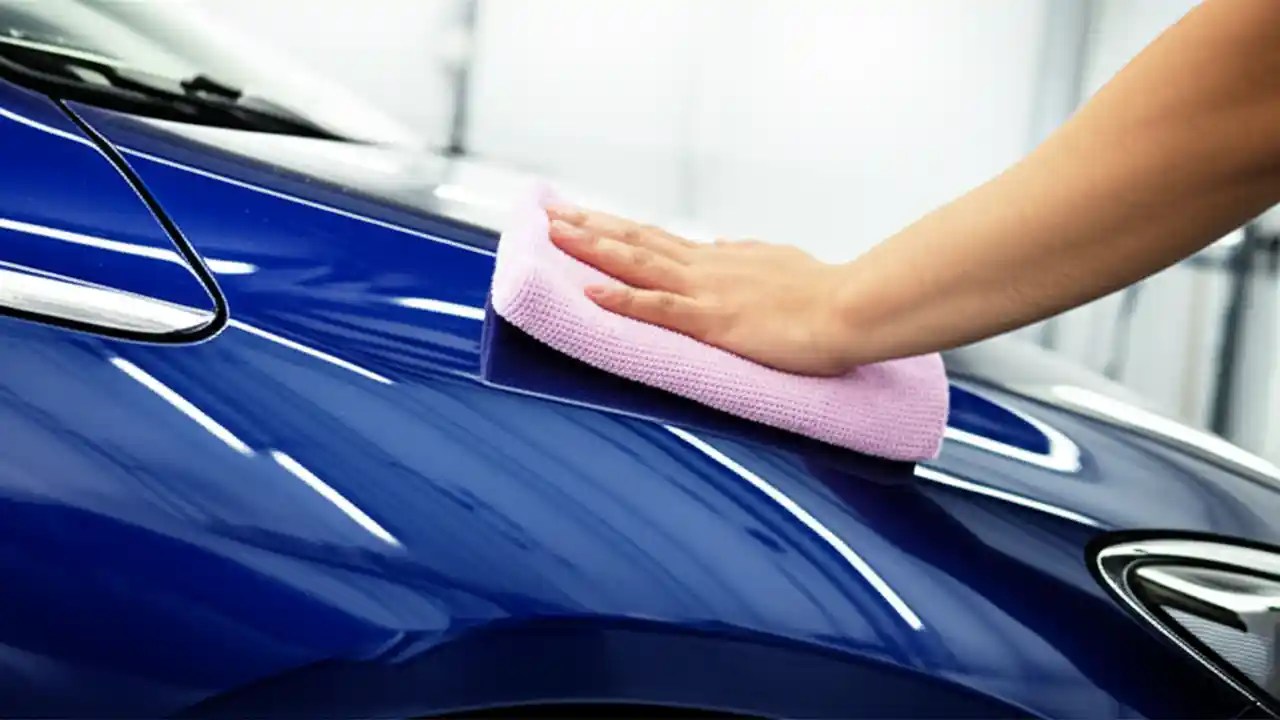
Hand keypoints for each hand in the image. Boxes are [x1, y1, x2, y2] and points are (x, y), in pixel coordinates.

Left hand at [547, 206, 860, 375]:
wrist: (850, 309)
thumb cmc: (823, 291)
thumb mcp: (776, 261)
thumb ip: (742, 254)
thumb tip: (718, 244)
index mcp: (717, 260)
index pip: (654, 238)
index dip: (615, 227)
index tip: (581, 215)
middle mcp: (703, 268)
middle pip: (635, 240)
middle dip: (588, 227)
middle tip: (548, 214)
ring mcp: (706, 292)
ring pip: (638, 263)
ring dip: (593, 249)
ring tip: (555, 236)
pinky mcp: (714, 321)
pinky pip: (659, 309)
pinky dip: (622, 300)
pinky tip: (590, 291)